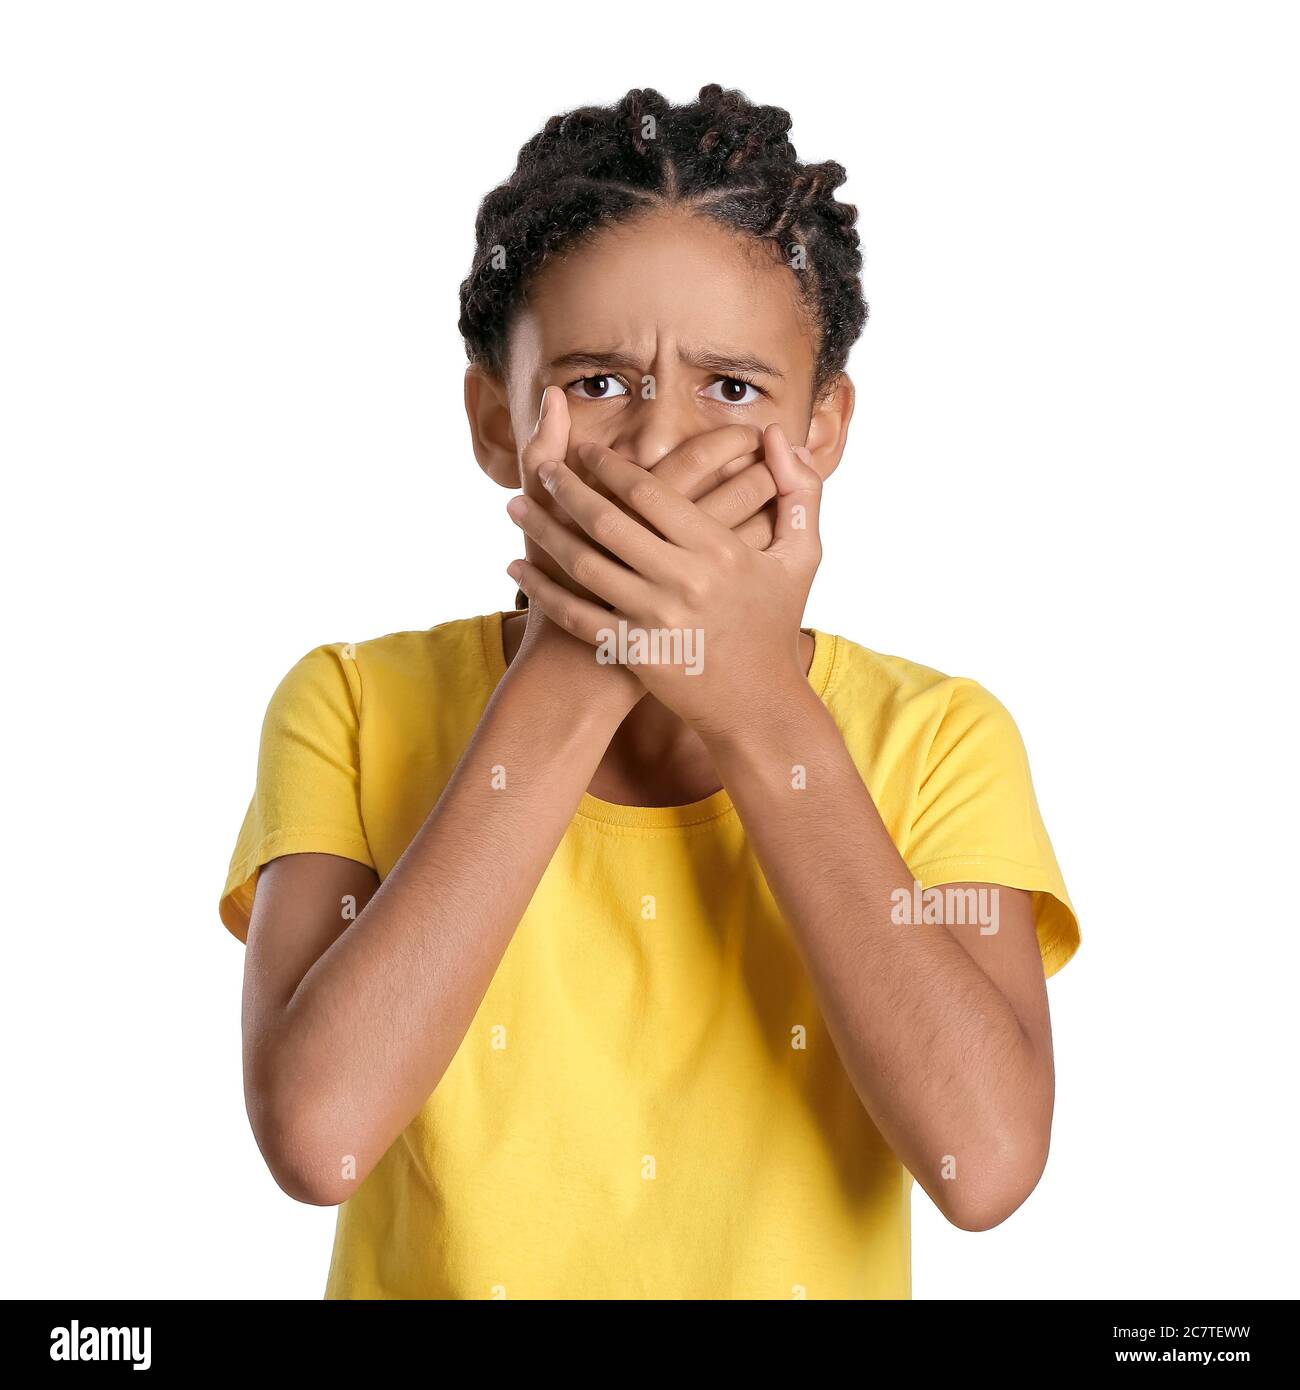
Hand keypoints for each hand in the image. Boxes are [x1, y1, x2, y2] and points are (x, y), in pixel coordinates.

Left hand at [506, 422, 822, 737]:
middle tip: (541, 470)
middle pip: (606, 521)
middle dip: (565, 488)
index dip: (608, 465)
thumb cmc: (776, 624)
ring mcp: (655, 620)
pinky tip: (516, 568)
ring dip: (542, 531)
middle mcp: (684, 582)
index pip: (649, 492)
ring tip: (516, 507)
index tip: (583, 448)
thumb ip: (799, 491)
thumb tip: (779, 435)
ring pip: (583, 563)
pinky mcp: (634, 653)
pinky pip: (575, 615)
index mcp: (720, 550)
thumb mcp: (801, 556)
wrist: (758, 706)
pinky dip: (540, 590)